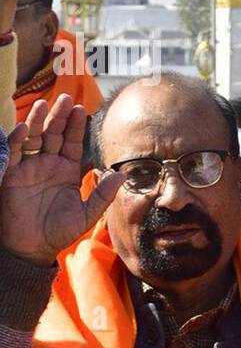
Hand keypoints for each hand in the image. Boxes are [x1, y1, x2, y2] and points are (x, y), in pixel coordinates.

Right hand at [1, 95, 123, 264]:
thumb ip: (103, 196)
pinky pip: (14, 154)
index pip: (72, 142)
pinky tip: (24, 129)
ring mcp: (29, 168)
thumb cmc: (59, 232)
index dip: (75, 126)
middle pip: (53, 134)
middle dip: (59, 117)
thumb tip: (121, 175)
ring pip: (33, 138)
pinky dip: (17, 140)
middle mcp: (48, 165)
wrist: (33, 248)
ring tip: (45, 105)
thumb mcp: (87, 215)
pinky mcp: (11, 176)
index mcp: (67, 170)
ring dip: (38, 122)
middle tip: (66, 98)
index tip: (81, 109)